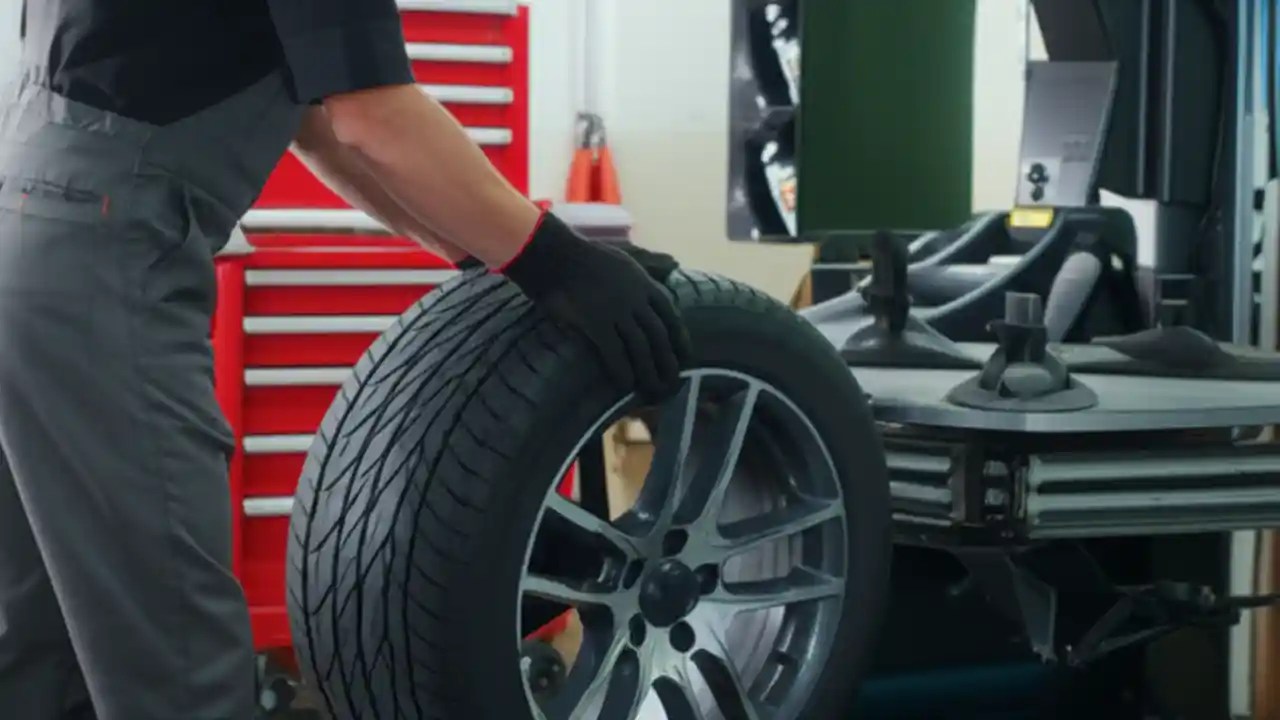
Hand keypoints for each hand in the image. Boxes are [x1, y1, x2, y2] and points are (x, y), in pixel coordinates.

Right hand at [501, 213, 691, 398]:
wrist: (558, 255)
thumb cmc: (586, 257)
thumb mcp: (624, 261)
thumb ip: (641, 276)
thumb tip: (658, 281)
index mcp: (644, 284)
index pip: (671, 316)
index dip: (680, 340)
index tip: (685, 357)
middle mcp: (636, 300)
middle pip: (659, 337)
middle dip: (668, 362)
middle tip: (672, 383)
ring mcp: (617, 312)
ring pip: (641, 348)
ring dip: (649, 372)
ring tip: (653, 391)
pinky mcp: (597, 323)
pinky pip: (615, 352)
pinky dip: (622, 371)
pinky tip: (626, 385)